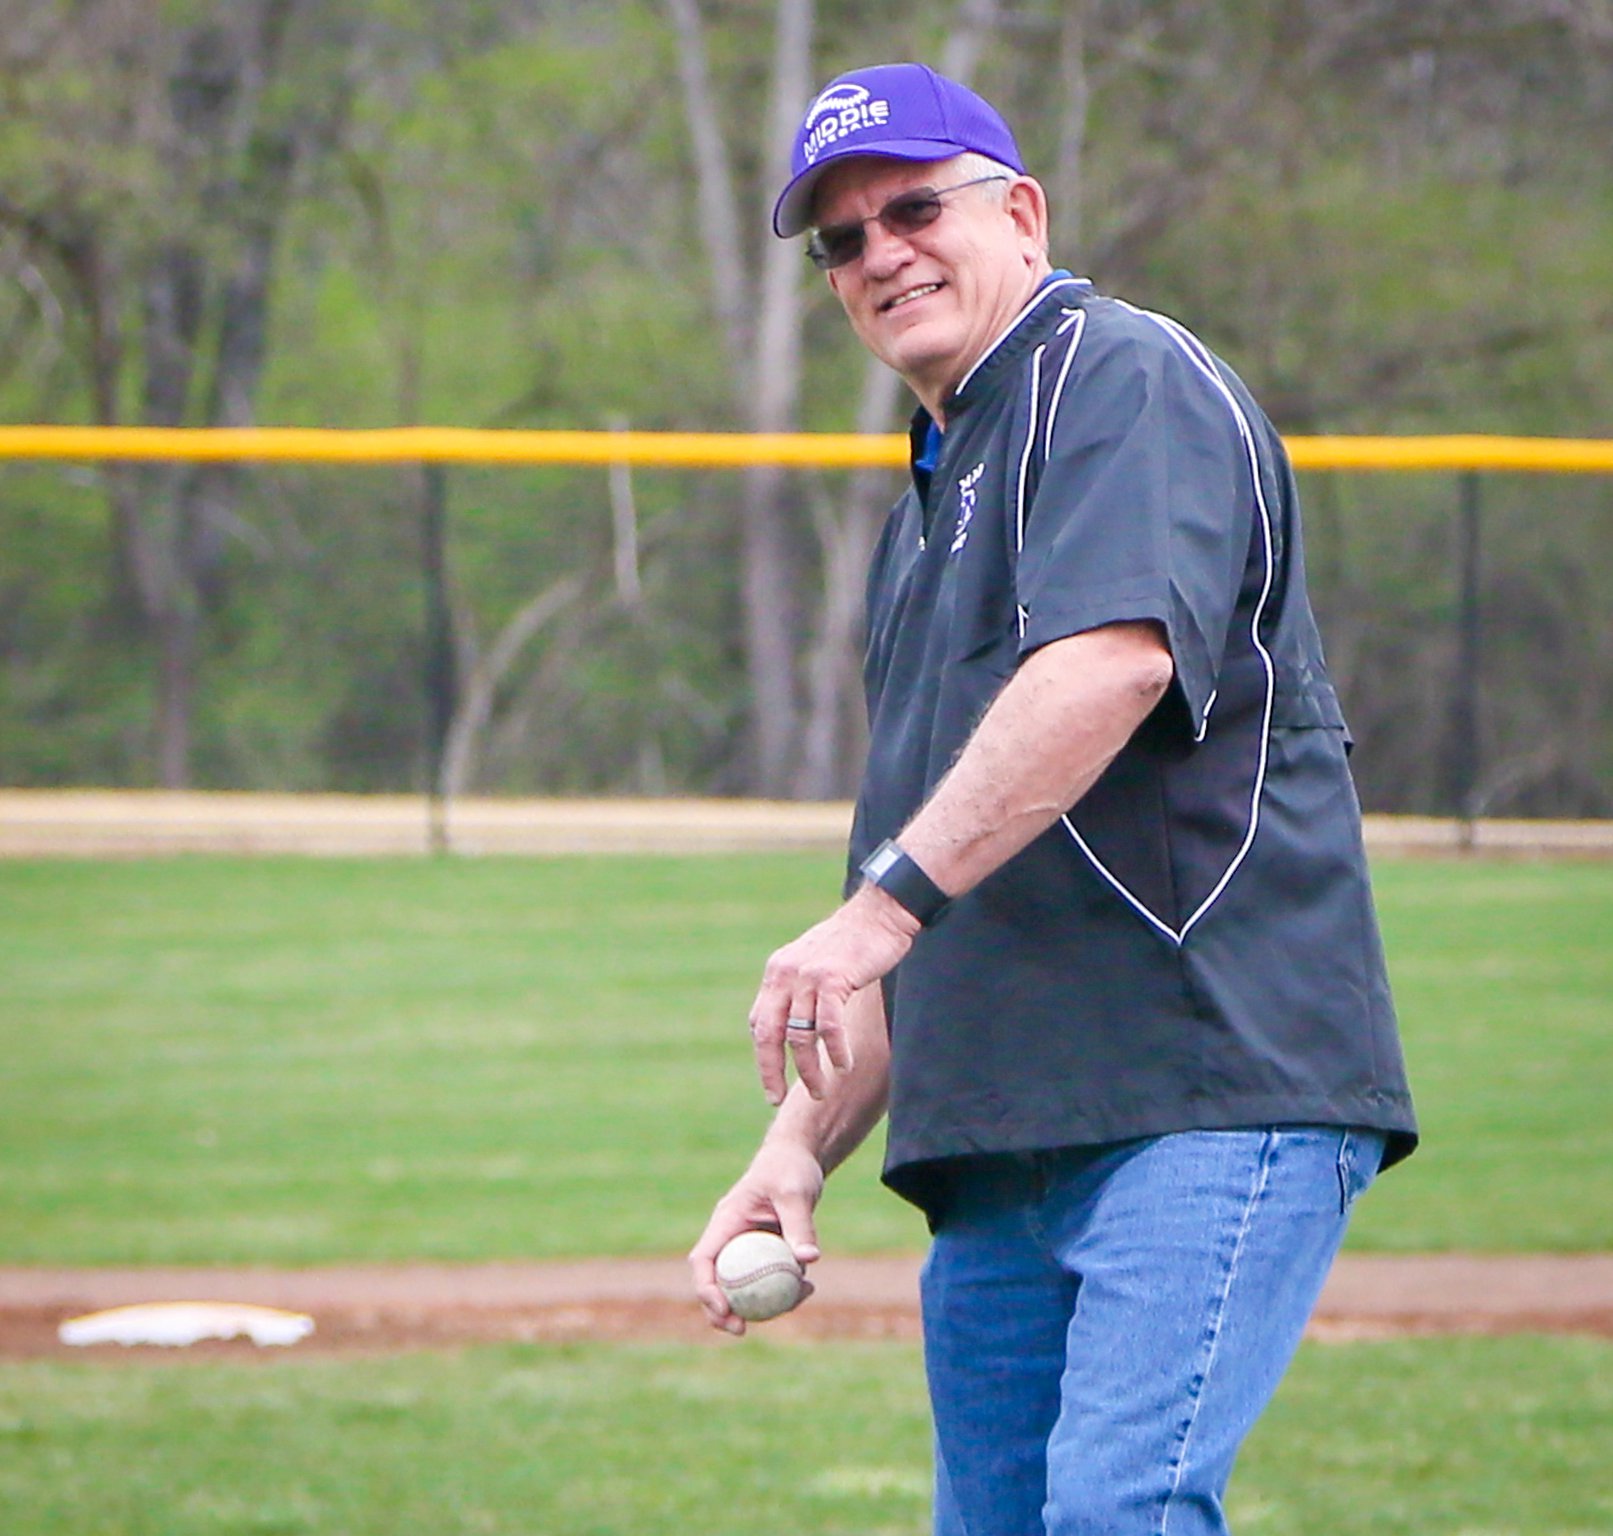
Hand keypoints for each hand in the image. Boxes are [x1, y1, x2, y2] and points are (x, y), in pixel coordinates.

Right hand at [688, 1140, 824, 1334]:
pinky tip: (809, 1287)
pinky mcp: (765, 1253)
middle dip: (721, 1311)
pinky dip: (784, 1290)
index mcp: (725, 1222)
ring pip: (743, 1287)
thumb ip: (800, 1224)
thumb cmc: (791, 1168)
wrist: (799, 1158)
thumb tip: (810, 1259)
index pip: (703, 1259)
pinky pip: (767, 1281)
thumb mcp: (795, 1192)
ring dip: (764, 1304)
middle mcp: (730, 1238)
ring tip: (803, 1296)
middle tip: (741, 1330)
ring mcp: (747, 1248)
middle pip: (715, 1281)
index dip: (705, 1288)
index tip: (723, 1309)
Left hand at [748, 885, 918, 1105]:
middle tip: (776, 1099)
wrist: (880, 912)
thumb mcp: (816, 963)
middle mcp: (785, 974)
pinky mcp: (832, 978)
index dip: (764, 1056)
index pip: (760, 1023)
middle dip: (771, 1071)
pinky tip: (843, 1065)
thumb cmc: (854, 942)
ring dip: (809, 1070)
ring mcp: (807, 976)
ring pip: (799, 1036)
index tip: (771, 1083)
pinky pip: (828, 1026)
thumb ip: (802, 990)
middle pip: (769, 1034)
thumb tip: (797, 1024)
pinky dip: (835, 1050)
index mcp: (777, 972)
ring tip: (820, 1091)